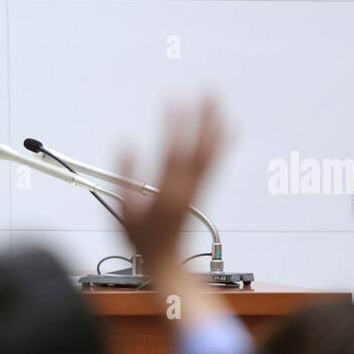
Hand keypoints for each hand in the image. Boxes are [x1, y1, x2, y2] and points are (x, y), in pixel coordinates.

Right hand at [117, 98, 225, 276]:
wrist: (167, 262)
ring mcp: (198, 188)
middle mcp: (187, 187)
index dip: (175, 125)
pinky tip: (229, 126)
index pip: (172, 152)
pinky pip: (216, 162)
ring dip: (214, 125)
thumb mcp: (124, 213)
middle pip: (198, 147)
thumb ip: (125, 177)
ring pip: (210, 152)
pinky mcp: (203, 189)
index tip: (175, 101)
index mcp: (168, 192)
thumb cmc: (143, 240)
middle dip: (203, 118)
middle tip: (208, 90)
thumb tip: (126, 145)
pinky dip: (223, 143)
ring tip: (217, 100)